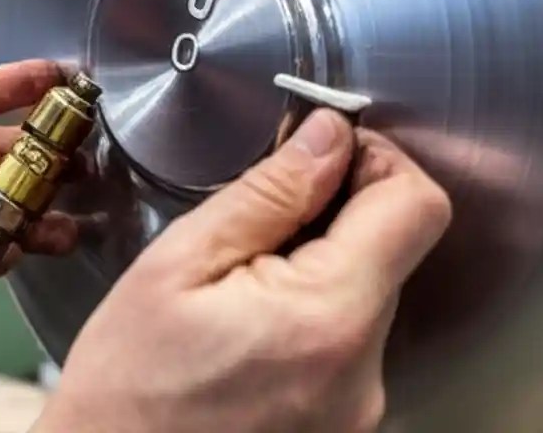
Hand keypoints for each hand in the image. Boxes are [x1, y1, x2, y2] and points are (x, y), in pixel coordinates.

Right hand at [35, 110, 451, 432]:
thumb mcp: (179, 265)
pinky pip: (350, 344)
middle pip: (393, 251)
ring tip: (241, 289)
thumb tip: (328, 137)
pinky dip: (312, 318)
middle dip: (335, 217)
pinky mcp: (346, 427)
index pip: (416, 206)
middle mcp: (362, 372)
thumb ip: (267, 194)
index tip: (324, 157)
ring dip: (320, 270)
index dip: (376, 161)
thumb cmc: (126, 389)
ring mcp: (360, 409)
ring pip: (369, 296)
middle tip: (257, 226)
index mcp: (327, 317)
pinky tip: (251, 330)